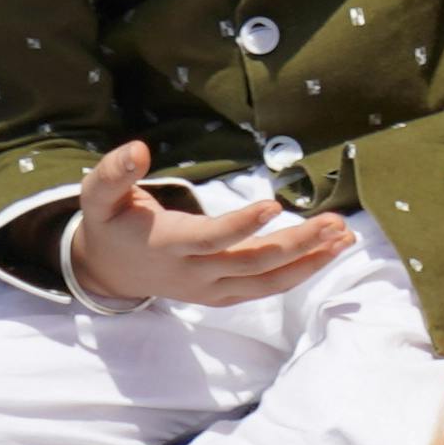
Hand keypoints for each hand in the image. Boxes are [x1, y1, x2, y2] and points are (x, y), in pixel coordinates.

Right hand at [61, 144, 352, 310]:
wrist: (108, 271)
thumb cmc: (110, 223)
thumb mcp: (99, 195)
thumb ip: (115, 172)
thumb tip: (138, 149)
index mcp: (167, 245)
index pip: (210, 239)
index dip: (241, 226)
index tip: (274, 205)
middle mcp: (193, 273)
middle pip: (251, 263)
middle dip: (295, 244)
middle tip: (334, 222)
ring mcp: (210, 289)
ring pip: (266, 281)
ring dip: (308, 261)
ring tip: (344, 237)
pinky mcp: (222, 295)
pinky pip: (266, 289)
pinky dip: (301, 273)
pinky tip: (330, 252)